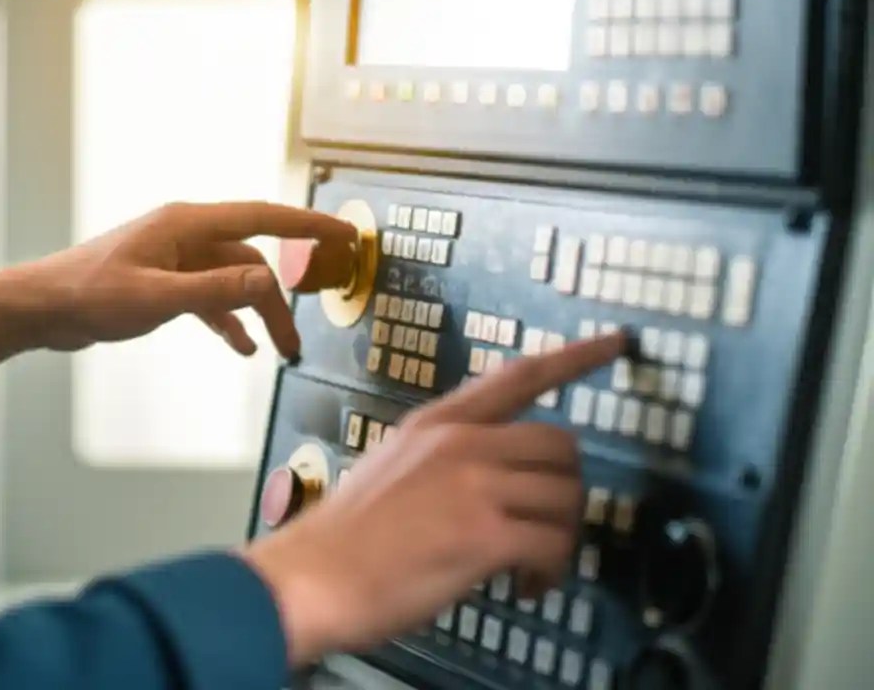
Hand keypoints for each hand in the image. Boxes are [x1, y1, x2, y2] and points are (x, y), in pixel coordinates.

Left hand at [0, 201, 354, 376]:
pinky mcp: (163, 281)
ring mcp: (174, 258)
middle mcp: (185, 235)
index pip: (264, 217)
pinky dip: (228, 320)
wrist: (41, 308)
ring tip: (276, 353)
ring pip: (233, 282)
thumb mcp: (157, 298)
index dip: (308, 225)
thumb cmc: (89, 295)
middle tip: (295, 345)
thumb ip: (214, 291)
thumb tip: (266, 283)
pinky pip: (209, 297)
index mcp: (186, 225)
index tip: (345, 235)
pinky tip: (241, 349)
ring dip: (255, 315)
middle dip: (278, 302)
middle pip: (251, 261)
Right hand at [241, 333, 625, 666]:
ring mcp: (476, 485)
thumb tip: (493, 479)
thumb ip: (444, 459)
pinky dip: (550, 572)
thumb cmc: (346, 535)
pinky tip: (524, 586)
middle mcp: (462, 443)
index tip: (615, 342)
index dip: (574, 357)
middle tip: (543, 527)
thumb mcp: (394, 467)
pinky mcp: (486, 533)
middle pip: (561, 445)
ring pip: (567, 498)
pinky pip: (555, 545)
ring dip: (560, 539)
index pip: (519, 376)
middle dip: (565, 491)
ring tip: (529, 568)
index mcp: (437, 423)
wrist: (313, 577)